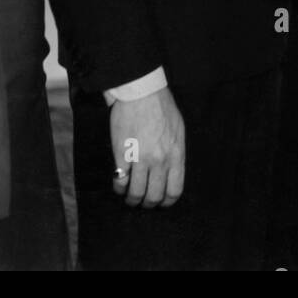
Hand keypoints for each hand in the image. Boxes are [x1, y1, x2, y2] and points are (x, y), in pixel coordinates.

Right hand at [109, 87, 184, 207]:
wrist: (142, 92)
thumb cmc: (162, 107)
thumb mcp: (178, 130)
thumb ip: (176, 152)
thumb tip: (172, 170)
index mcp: (176, 155)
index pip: (174, 190)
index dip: (166, 202)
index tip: (161, 202)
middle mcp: (160, 161)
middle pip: (154, 196)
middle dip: (148, 204)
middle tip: (144, 203)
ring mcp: (140, 159)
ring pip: (136, 193)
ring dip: (132, 200)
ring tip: (129, 198)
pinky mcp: (122, 155)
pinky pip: (120, 181)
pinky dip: (119, 188)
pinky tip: (119, 185)